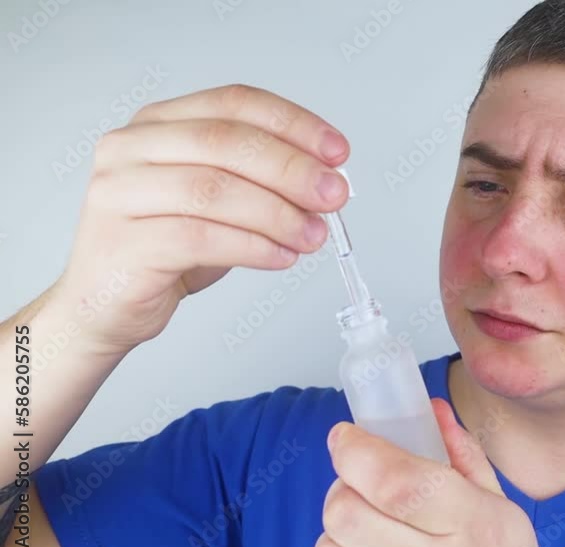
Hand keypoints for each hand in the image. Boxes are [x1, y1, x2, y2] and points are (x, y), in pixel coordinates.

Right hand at [51, 84, 350, 356]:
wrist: (107, 305)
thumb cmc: (165, 250)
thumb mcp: (221, 204)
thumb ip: (263, 184)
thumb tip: (326, 182)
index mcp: (158, 124)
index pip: (233, 103)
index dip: (293, 123)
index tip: (336, 151)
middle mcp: (131, 148)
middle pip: (225, 142)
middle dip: (292, 168)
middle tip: (333, 194)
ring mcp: (119, 193)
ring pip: (213, 190)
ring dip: (278, 213)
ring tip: (313, 234)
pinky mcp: (122, 242)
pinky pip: (200, 238)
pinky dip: (253, 247)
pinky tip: (281, 255)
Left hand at [312, 398, 538, 546]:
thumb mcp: (499, 508)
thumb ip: (463, 457)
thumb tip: (432, 411)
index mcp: (473, 525)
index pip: (396, 482)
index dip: (357, 451)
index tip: (346, 436)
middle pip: (348, 513)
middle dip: (344, 485)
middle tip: (359, 481)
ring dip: (339, 529)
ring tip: (367, 526)